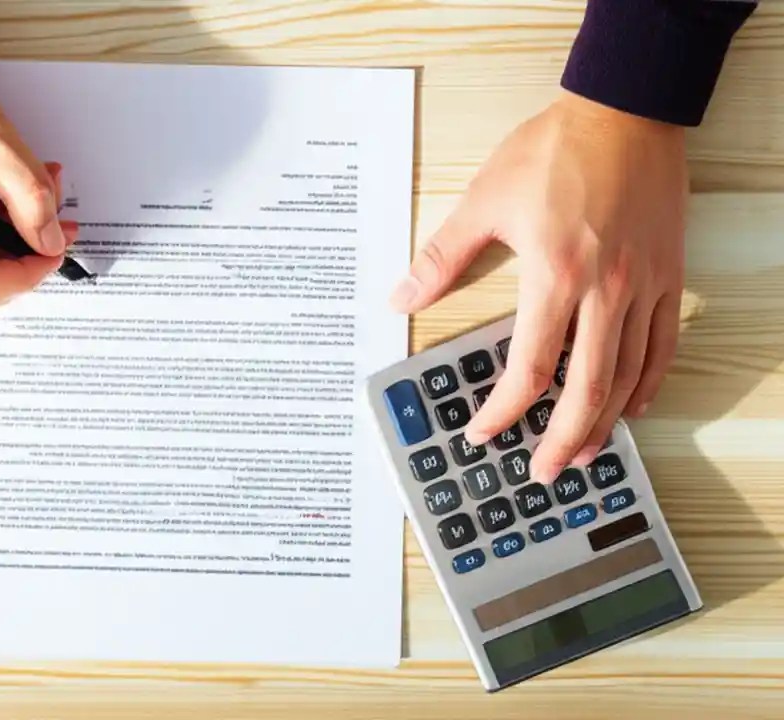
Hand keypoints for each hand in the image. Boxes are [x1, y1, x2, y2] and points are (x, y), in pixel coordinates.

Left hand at [390, 91, 687, 483]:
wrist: (625, 111)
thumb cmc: (554, 151)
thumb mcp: (483, 200)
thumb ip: (442, 257)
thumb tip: (401, 297)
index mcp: (555, 275)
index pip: (530, 366)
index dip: (504, 409)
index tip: (482, 431)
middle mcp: (605, 289)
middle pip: (587, 387)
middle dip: (561, 438)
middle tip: (541, 471)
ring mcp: (644, 285)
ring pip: (629, 374)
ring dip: (605, 421)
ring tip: (581, 453)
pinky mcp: (668, 275)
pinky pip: (664, 344)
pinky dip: (649, 382)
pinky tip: (634, 405)